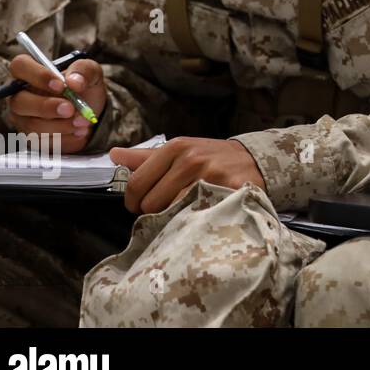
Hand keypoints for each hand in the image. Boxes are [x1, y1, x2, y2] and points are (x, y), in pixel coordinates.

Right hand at [5, 55, 107, 153]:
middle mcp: (20, 95)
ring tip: (83, 122)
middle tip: (71, 109)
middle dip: (47, 107)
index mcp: (30, 72)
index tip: (61, 85)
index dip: (38, 76)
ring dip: (60, 125)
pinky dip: (64, 138)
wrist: (91, 111)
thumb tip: (73, 82)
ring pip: (32, 125)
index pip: (20, 66)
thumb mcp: (91, 72)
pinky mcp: (31, 138)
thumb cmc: (84, 86)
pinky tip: (79, 133)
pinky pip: (42, 142)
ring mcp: (23, 118)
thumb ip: (84, 70)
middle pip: (19, 102)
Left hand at [111, 137, 264, 213]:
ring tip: (184, 213)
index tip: (140, 207)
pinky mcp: (227, 190)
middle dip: (154, 213)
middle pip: (151, 203)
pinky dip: (193, 221)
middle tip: (167, 211)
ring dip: (174, 219)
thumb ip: (146, 157)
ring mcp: (210, 175)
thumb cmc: (211, 159)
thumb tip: (113, 155)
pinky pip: (196, 216)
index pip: (137, 183)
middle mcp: (191, 159)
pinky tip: (199, 216)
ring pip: (171, 212)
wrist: (255, 160)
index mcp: (176, 147)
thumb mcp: (181, 151)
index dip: (133, 202)